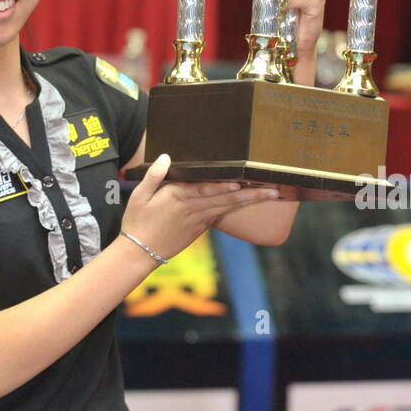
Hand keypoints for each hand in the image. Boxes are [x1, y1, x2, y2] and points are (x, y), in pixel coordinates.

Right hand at [122, 153, 281, 262]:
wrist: (139, 252)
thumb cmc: (137, 221)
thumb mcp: (139, 195)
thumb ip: (154, 175)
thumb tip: (166, 157)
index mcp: (177, 197)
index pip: (206, 188)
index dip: (224, 185)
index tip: (242, 181)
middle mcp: (192, 208)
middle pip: (224, 198)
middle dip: (250, 194)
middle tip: (272, 190)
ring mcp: (198, 220)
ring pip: (227, 207)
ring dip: (249, 201)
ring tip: (268, 194)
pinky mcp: (200, 228)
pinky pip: (220, 215)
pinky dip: (235, 208)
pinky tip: (249, 202)